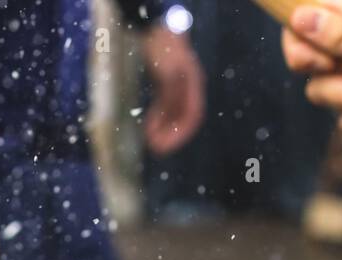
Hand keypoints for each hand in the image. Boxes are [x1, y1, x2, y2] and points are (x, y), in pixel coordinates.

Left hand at [141, 26, 205, 154]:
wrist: (155, 28)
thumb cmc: (164, 47)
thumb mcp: (169, 72)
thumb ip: (172, 94)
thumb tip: (173, 119)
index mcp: (193, 85)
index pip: (192, 116)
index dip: (181, 134)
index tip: (166, 146)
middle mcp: (187, 88)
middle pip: (182, 118)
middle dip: (171, 135)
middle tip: (156, 148)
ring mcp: (177, 86)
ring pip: (172, 114)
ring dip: (163, 129)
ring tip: (150, 141)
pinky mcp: (165, 84)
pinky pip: (164, 107)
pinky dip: (157, 118)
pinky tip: (148, 127)